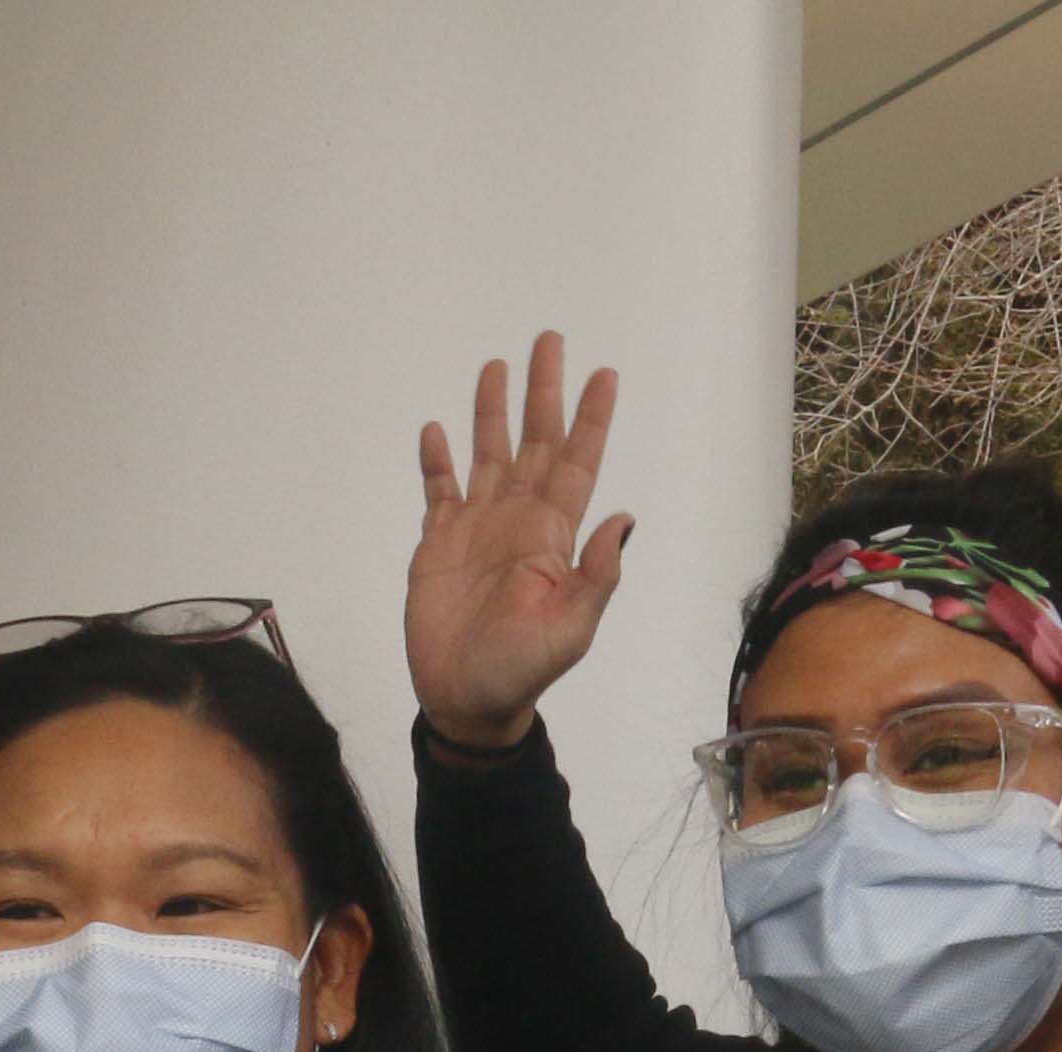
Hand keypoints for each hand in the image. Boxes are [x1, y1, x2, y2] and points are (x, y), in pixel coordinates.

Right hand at [409, 331, 632, 752]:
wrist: (466, 700)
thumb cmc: (521, 671)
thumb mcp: (569, 631)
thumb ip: (596, 576)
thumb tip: (624, 518)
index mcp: (552, 537)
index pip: (577, 464)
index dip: (590, 420)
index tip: (604, 374)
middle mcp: (518, 521)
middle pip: (534, 442)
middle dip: (542, 393)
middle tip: (549, 340)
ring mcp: (477, 529)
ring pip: (488, 455)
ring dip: (491, 412)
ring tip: (495, 366)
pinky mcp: (438, 544)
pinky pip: (438, 491)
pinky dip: (437, 461)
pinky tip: (436, 430)